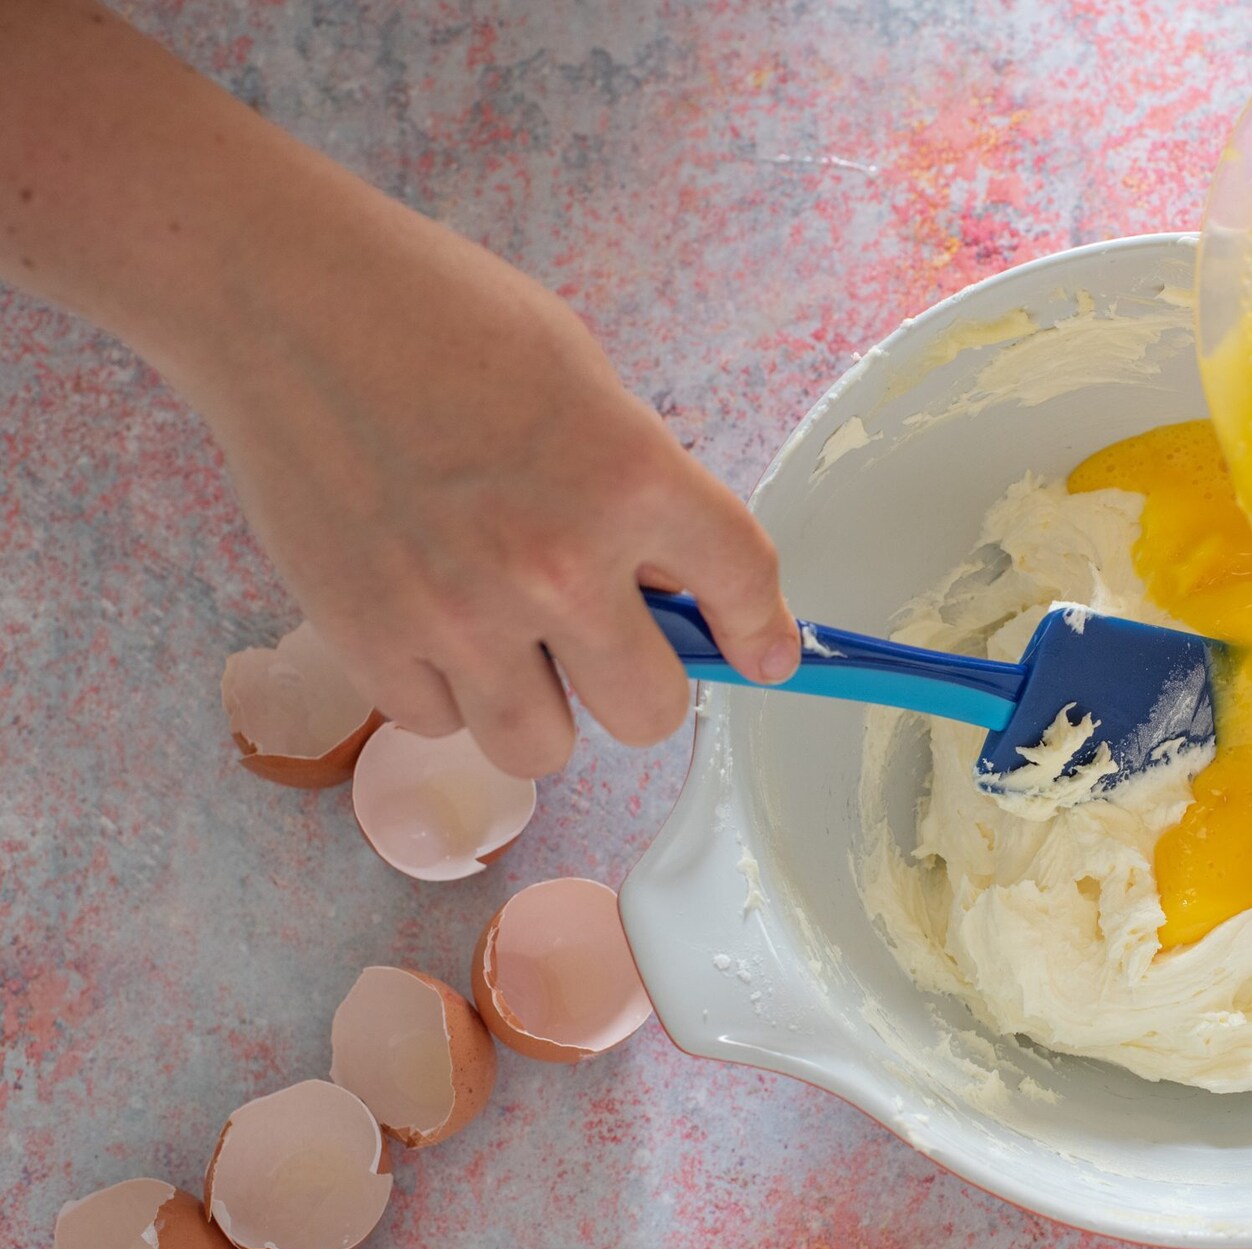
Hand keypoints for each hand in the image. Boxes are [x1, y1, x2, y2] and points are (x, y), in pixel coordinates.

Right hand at [165, 199, 800, 777]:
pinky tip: (429, 621)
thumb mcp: (584, 380)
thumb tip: (678, 586)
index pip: (742, 590)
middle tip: (611, 644)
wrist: (287, 298)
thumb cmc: (441, 316)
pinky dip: (445, 689)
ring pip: (542, 748)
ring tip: (514, 644)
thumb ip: (639, 487)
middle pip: (650, 715)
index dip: (764, 634)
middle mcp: (556, 563)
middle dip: (642, 684)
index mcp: (631, 478)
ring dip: (543, 708)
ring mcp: (459, 614)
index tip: (766, 655)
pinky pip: (439, 724)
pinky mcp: (369, 640)